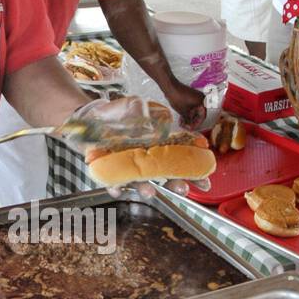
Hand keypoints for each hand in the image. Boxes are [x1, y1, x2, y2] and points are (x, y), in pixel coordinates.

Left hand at [69, 96, 193, 199]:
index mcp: (159, 147)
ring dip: (147, 190)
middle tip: (183, 189)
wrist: (91, 116)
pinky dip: (116, 188)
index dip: (195, 172)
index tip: (206, 181)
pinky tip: (117, 188)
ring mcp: (130, 168)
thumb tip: (168, 126)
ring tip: (150, 192)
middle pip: (166, 178)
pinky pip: (114, 185)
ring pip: (142, 185)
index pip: (182, 161)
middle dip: (177, 185)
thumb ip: (155, 117)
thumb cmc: (119, 113)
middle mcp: (147, 161)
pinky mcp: (110, 172)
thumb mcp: (139, 107)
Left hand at [161, 79, 206, 129]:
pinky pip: (192, 106)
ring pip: (195, 110)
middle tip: (185, 126)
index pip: (202, 116)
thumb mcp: (183, 112)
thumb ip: (188, 120)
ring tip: (182, 122)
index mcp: (202, 102)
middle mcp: (202, 99)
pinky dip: (188, 112)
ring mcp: (197, 97)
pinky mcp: (192, 96)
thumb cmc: (178, 98)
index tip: (190, 129)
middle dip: (192, 121)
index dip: (196, 124)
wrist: (170, 87)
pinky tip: (182, 117)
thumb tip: (190, 126)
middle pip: (199, 114)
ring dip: (189, 117)